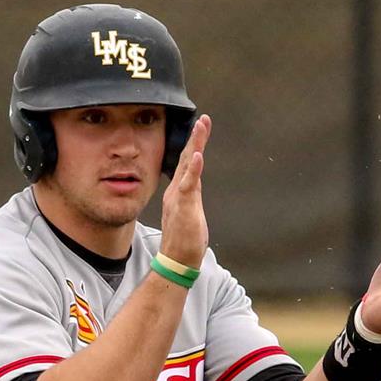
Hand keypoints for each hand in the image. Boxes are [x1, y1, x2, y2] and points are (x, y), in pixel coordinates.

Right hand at [157, 114, 210, 268]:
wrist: (177, 261)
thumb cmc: (184, 241)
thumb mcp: (190, 215)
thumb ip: (190, 200)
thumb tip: (192, 189)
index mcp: (180, 192)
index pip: (187, 163)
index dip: (193, 145)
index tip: (201, 127)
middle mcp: (179, 191)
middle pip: (187, 158)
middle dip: (195, 138)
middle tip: (203, 119)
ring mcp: (180, 198)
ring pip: (187, 166)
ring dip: (194, 145)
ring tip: (200, 127)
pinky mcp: (184, 207)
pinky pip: (189, 185)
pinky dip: (193, 169)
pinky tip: (197, 156)